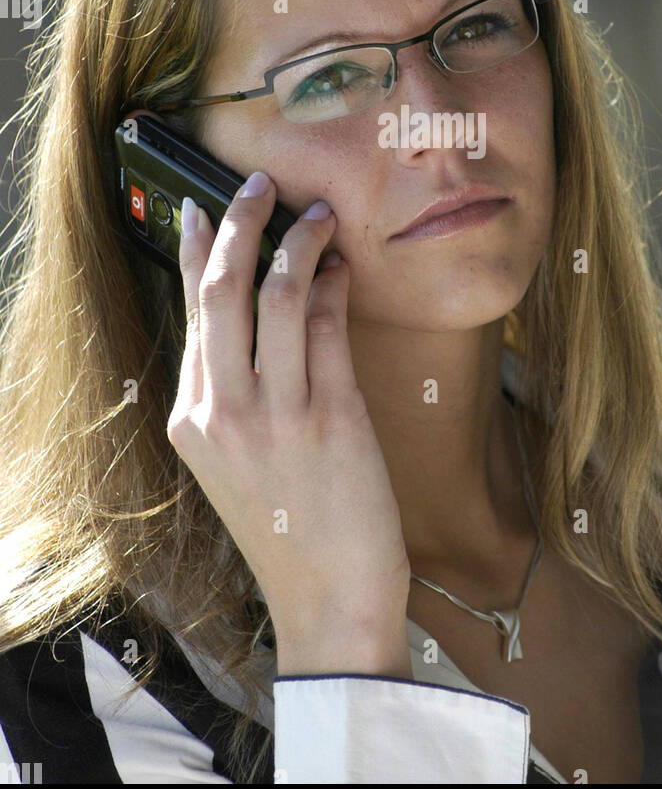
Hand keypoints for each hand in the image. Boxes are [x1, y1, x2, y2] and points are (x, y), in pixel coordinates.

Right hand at [167, 172, 412, 674]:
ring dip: (299, 242)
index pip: (190, 314)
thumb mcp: (241, 461)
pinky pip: (328, 328)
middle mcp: (222, 412)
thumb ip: (242, 390)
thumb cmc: (291, 531)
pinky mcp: (331, 418)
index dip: (195, 252)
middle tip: (261, 186)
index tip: (201, 209)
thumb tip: (271, 304)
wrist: (329, 603)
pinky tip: (344, 268)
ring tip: (319, 217)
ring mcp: (275, 414)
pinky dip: (335, 286)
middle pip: (222, 290)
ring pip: (278, 295)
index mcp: (192, 420)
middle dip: (241, 223)